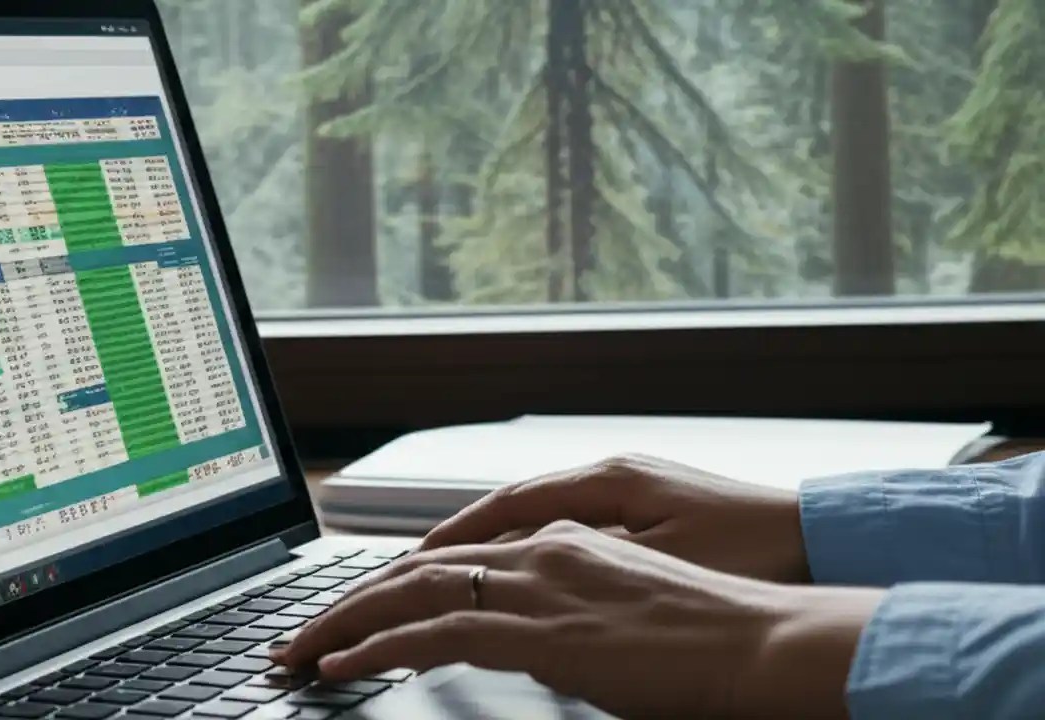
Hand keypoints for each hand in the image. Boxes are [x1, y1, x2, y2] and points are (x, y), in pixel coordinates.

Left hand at [276, 522, 880, 718]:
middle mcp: (538, 551)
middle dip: (351, 599)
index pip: (455, 558)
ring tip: (299, 649)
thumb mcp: (626, 617)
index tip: (357, 607)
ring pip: (409, 593)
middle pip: (418, 567)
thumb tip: (539, 645)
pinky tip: (340, 665)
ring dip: (344, 621)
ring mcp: (534, 584)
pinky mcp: (536, 628)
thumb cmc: (709, 635)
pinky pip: (431, 634)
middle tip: (302, 629)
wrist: (759, 640)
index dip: (397, 583)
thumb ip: (569, 620)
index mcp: (561, 542)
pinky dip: (375, 648)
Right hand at [422, 454, 810, 582]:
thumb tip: (527, 578)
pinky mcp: (652, 506)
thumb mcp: (662, 566)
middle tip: (415, 566)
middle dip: (465, 536)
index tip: (417, 557)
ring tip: (455, 571)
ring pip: (542, 512)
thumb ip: (590, 568)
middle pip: (517, 503)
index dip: (458, 533)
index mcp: (611, 481)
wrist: (821, 541)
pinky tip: (526, 569)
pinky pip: (574, 523)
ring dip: (498, 540)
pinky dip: (538, 544)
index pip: (511, 503)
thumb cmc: (752, 551)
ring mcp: (632, 488)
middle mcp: (614, 475)